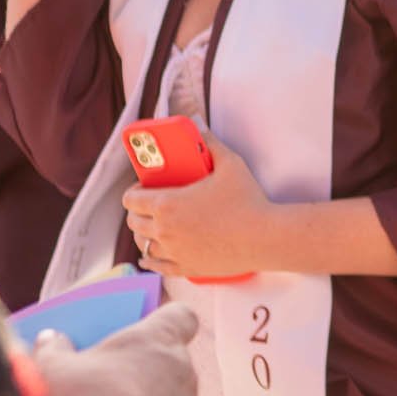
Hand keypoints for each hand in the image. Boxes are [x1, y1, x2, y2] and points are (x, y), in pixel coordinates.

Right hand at [33, 302, 201, 395]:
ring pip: (169, 392)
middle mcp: (182, 369)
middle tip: (111, 370)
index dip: (165, 317)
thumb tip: (51, 340)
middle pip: (171, 355)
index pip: (181, 316)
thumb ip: (53, 349)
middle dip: (145, 361)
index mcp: (158, 339)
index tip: (145, 322)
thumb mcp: (54, 369)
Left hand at [123, 129, 273, 278]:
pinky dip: (149, 260)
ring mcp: (174, 252)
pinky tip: (148, 256)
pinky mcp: (187, 268)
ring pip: (143, 244)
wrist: (265, 237)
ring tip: (152, 228)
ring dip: (144, 235)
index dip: (133, 191)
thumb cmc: (248, 200)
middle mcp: (164, 230)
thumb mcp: (230, 164)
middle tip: (149, 205)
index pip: (131, 200)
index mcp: (167, 204)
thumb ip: (211, 144)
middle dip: (136, 212)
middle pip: (133, 222)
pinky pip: (157, 266)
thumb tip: (199, 127)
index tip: (143, 187)